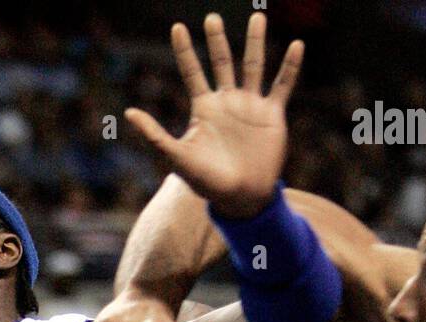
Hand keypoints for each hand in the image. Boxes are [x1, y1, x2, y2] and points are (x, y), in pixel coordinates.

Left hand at [126, 14, 303, 219]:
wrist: (241, 199)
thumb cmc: (208, 183)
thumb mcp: (178, 158)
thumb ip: (155, 135)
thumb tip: (127, 113)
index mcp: (205, 108)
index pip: (192, 71)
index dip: (184, 50)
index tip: (177, 27)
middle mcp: (227, 102)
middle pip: (222, 62)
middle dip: (217, 40)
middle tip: (212, 17)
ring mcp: (251, 106)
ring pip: (253, 66)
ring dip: (255, 42)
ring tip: (257, 17)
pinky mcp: (272, 115)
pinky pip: (283, 86)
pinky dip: (290, 67)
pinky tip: (297, 45)